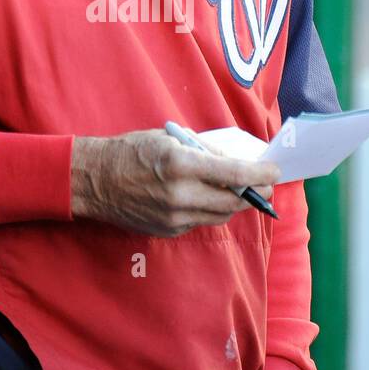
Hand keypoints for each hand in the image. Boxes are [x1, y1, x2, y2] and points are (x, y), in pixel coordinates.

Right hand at [70, 129, 278, 236]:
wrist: (94, 180)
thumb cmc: (130, 151)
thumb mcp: (169, 139)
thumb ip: (203, 151)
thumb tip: (233, 163)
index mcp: (181, 164)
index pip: (234, 174)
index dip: (260, 174)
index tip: (275, 172)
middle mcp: (180, 194)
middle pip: (233, 201)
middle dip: (254, 194)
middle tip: (265, 185)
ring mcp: (174, 216)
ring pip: (220, 215)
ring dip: (234, 204)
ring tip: (241, 192)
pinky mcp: (168, 231)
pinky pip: (200, 222)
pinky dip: (210, 210)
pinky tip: (207, 199)